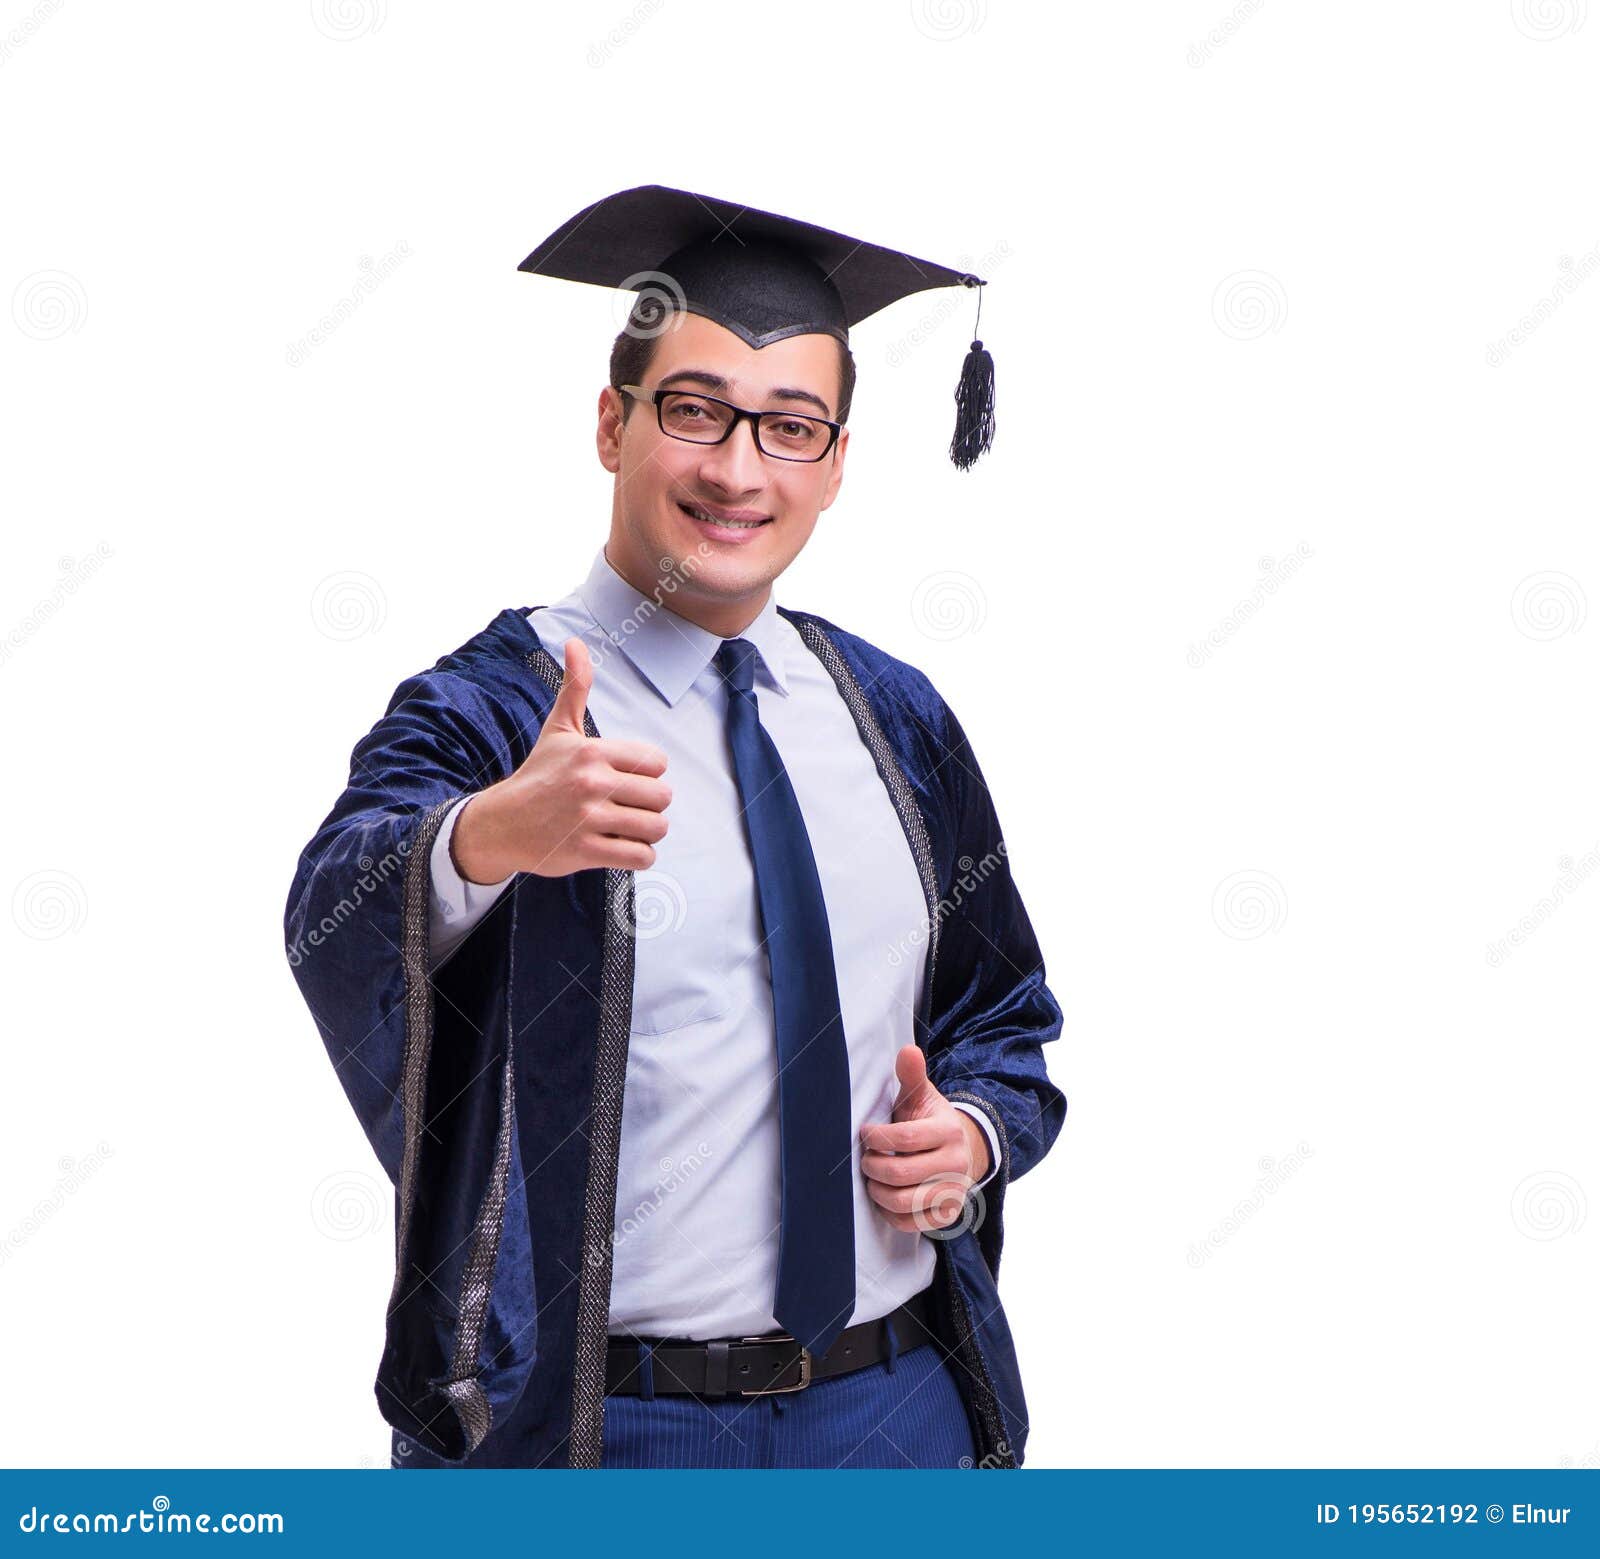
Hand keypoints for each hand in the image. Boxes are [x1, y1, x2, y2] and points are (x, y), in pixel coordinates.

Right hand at [451, 636, 671, 880]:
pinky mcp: (587, 852)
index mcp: (592, 751)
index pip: (657, 763)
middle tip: (626, 806)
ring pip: (656, 827)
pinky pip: (641, 856)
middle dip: (650, 804)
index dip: (646, 773)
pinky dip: (639, 855)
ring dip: (646, 832)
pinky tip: (621, 847)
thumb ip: (575, 687)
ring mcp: (589, 819)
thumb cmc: (538, 775)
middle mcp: (592, 783)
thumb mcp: (558, 730)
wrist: (501, 824)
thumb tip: (575, 642)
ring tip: (625, 827)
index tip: (624, 778)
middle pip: (662, 796)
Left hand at [859, 1043, 989, 1234]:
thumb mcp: (923, 1095)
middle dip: (873, 1167)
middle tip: (864, 1160)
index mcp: (947, 1131)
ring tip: (871, 1179)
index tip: (865, 1133)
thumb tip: (907, 1050)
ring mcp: (954, 1192)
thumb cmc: (931, 1120)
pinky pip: (912, 1223)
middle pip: (901, 1173)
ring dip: (878, 1192)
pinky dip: (890, 1213)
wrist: (964, 1150)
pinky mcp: (948, 1215)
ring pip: (905, 1202)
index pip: (905, 1138)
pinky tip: (884, 1197)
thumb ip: (912, 1075)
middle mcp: (955, 1164)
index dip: (877, 1138)